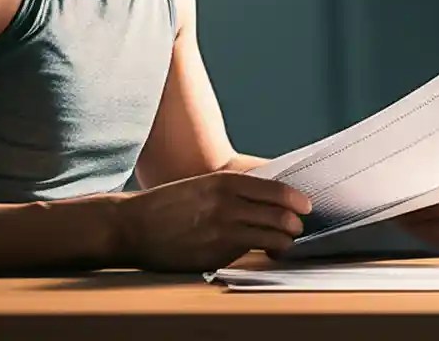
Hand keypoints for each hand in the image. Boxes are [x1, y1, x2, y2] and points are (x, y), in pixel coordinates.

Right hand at [113, 170, 310, 271]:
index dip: (296, 200)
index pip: (276, 190)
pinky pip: (249, 253)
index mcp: (225, 182)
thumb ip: (235, 191)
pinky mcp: (215, 255)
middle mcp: (227, 205)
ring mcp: (222, 231)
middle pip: (280, 215)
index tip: (306, 206)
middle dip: (294, 224)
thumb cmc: (169, 205)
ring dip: (284, 241)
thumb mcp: (204, 186)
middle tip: (297, 228)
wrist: (131, 226)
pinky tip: (263, 252)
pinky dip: (262, 252)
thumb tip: (271, 199)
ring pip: (272, 237)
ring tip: (284, 243)